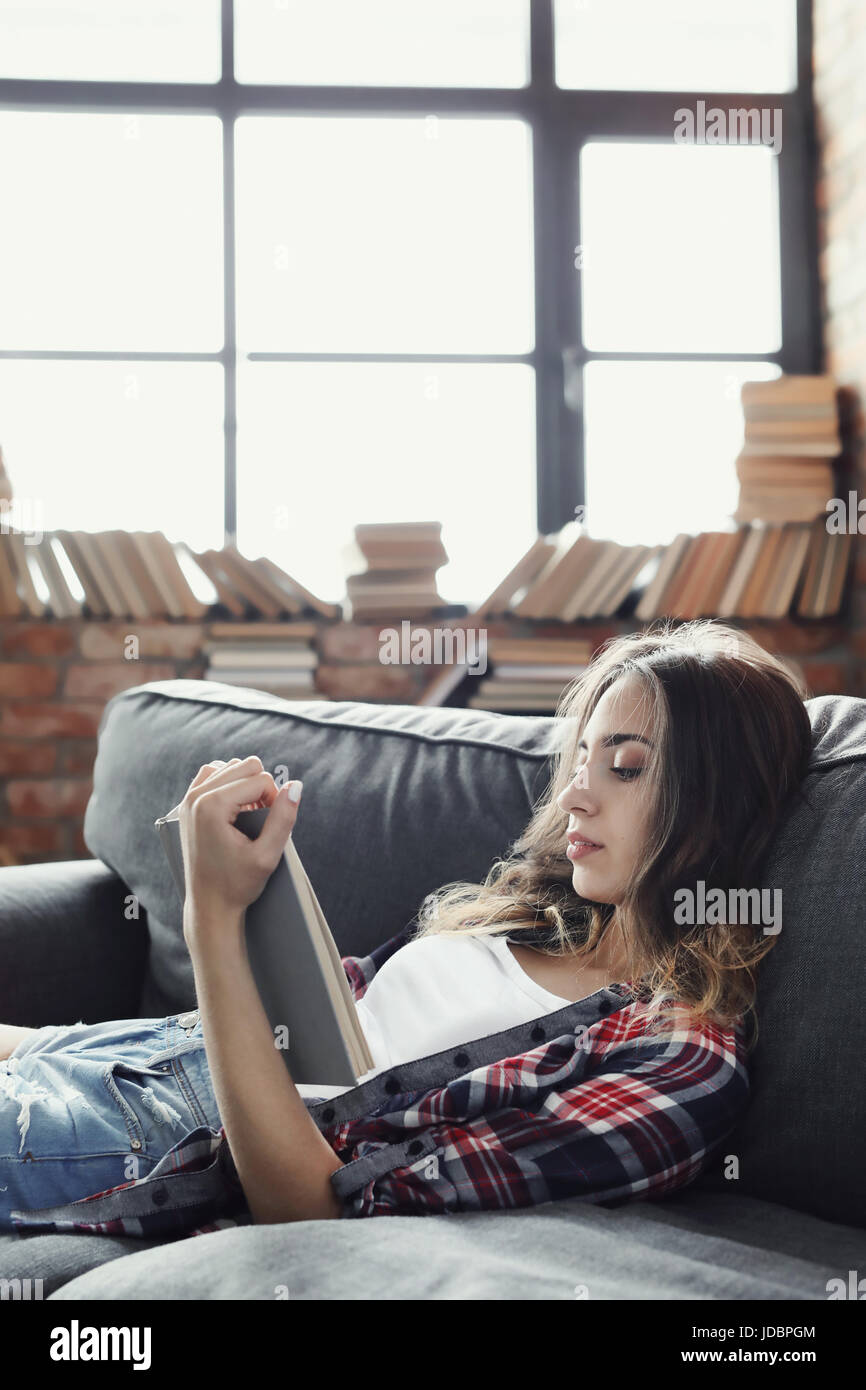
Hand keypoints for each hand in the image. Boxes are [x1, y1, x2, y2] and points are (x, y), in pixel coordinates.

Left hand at [178, 756, 302, 939]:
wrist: (209, 905)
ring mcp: (188, 800)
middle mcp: (196, 797)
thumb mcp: (267, 856)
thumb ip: (283, 818)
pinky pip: (212, 774)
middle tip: (262, 820)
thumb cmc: (237, 885)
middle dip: (262, 789)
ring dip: (246, 784)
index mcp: (212, 806)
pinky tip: (237, 805)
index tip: (271, 826)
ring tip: (249, 814)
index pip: (261, 779)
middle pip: (246, 766)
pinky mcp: (187, 804)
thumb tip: (296, 786)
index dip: (276, 800)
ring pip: (230, 766)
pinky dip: (229, 783)